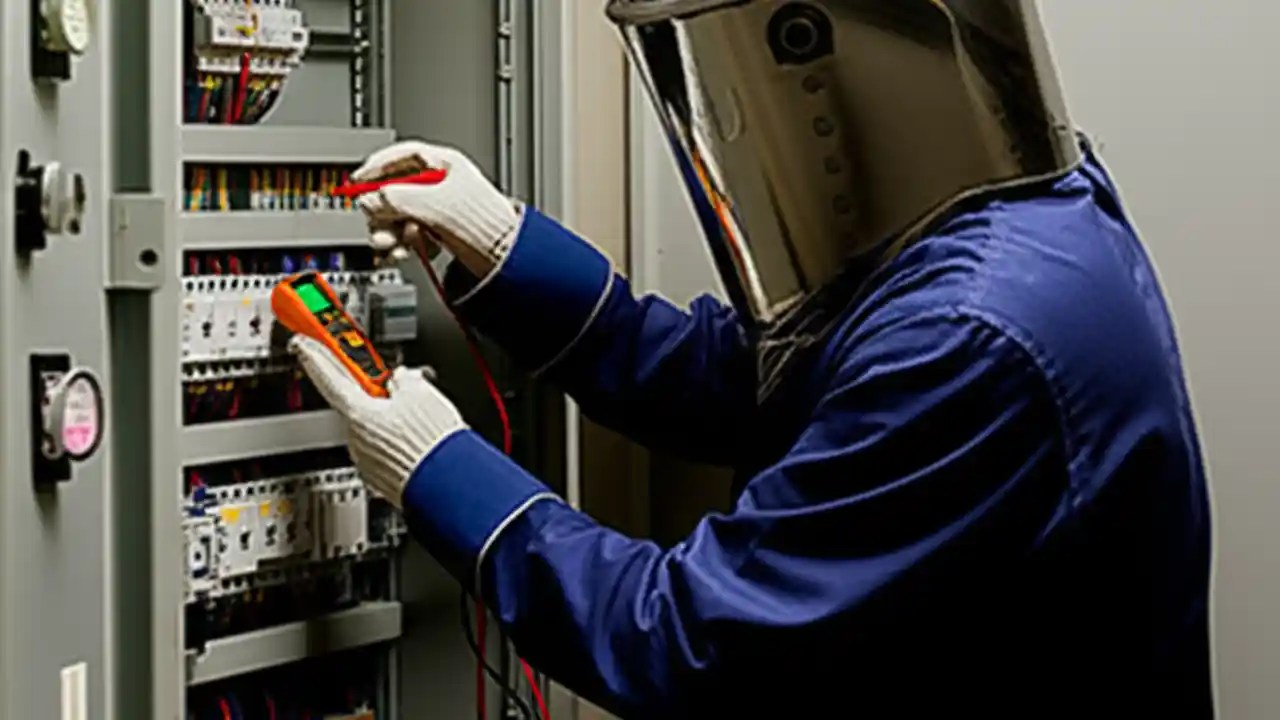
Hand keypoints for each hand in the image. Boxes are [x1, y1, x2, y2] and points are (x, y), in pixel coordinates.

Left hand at [289, 336, 467, 508]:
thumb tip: (401, 380)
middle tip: (396, 387)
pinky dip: (399, 446)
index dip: (315, 357)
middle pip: (357, 407)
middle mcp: (356, 440)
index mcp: (358, 413)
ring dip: (391, 424)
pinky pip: (386, 454)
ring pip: (374, 433)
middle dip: (375, 396)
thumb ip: (403, 380)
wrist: (449, 483)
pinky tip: (420, 444)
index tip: (303, 345)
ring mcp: (368, 463)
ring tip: (420, 423)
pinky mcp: (383, 481)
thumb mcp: (421, 392)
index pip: (328, 378)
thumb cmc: (433, 442)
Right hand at [354, 140, 521, 277]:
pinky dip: (407, 244)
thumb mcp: (431, 204)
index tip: (358, 181)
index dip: (376, 167)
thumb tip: (369, 201)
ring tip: (394, 245)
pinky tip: (412, 250)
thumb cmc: (485, 224)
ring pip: (401, 215)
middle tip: (379, 227)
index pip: (401, 156)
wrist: (505, 258)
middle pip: (396, 190)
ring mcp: (442, 208)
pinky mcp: (442, 232)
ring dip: (391, 232)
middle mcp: (442, 184)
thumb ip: (394, 199)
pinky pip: (412, 233)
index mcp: (444, 164)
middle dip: (382, 211)